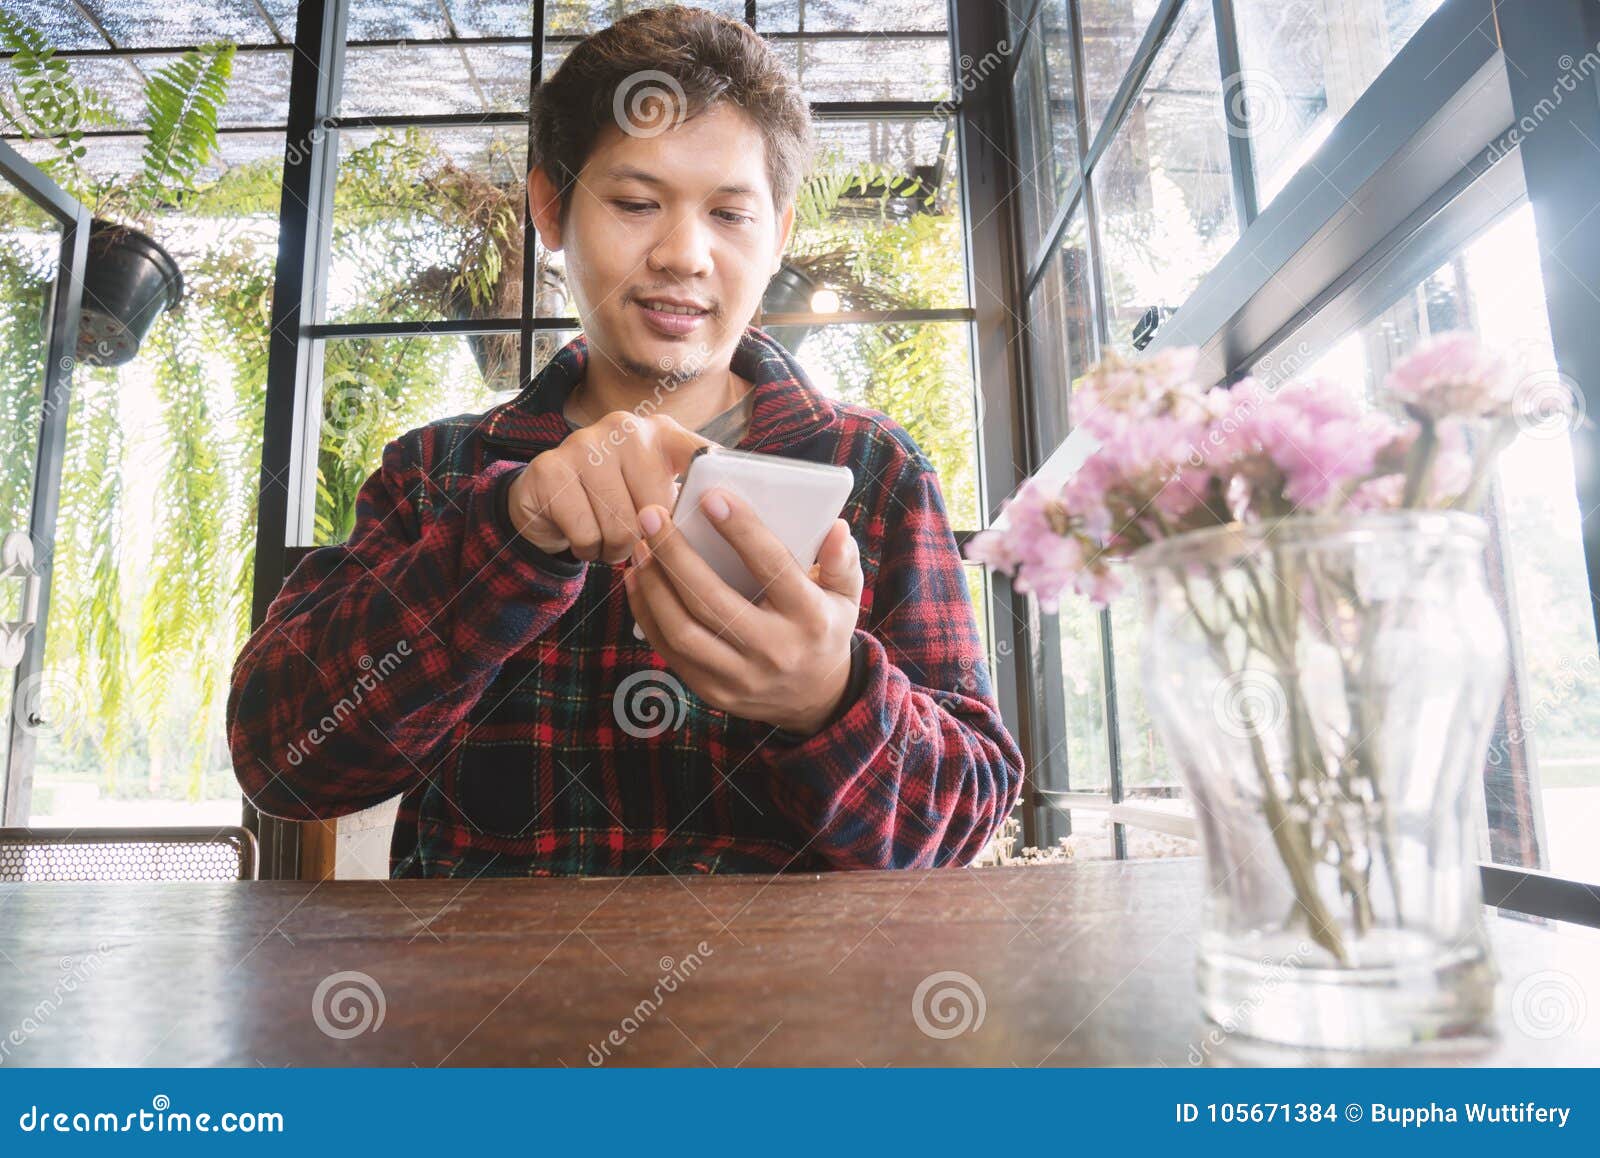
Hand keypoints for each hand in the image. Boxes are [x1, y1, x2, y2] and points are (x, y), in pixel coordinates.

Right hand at [505, 412, 710, 562]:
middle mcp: (625, 428)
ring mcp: (584, 444)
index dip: (712, 486)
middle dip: (647, 540)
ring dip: (615, 549)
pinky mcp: (552, 469)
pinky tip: (582, 535)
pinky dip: (587, 549)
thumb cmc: (615, 500)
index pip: (699, 454)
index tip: (723, 510)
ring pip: (620, 526)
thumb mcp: (654, 491)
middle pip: (656, 509)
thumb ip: (686, 499)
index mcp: (660, 431)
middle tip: (633, 537)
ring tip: (607, 537)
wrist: (548, 500)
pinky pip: (586, 534)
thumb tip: (730, 523)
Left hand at [624, 487, 863, 735]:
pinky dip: (648, 613)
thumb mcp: (846, 595)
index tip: (710, 497)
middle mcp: (774, 651)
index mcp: (809, 618)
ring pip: (682, 630)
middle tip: (652, 516)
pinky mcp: (713, 692)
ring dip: (654, 585)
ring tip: (642, 546)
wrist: (816, 698)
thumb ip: (842, 560)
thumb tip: (836, 528)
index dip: (740, 530)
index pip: (772, 567)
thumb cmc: (823, 629)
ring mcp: (740, 677)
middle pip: (712, 600)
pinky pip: (670, 651)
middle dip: (675, 555)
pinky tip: (640, 579)